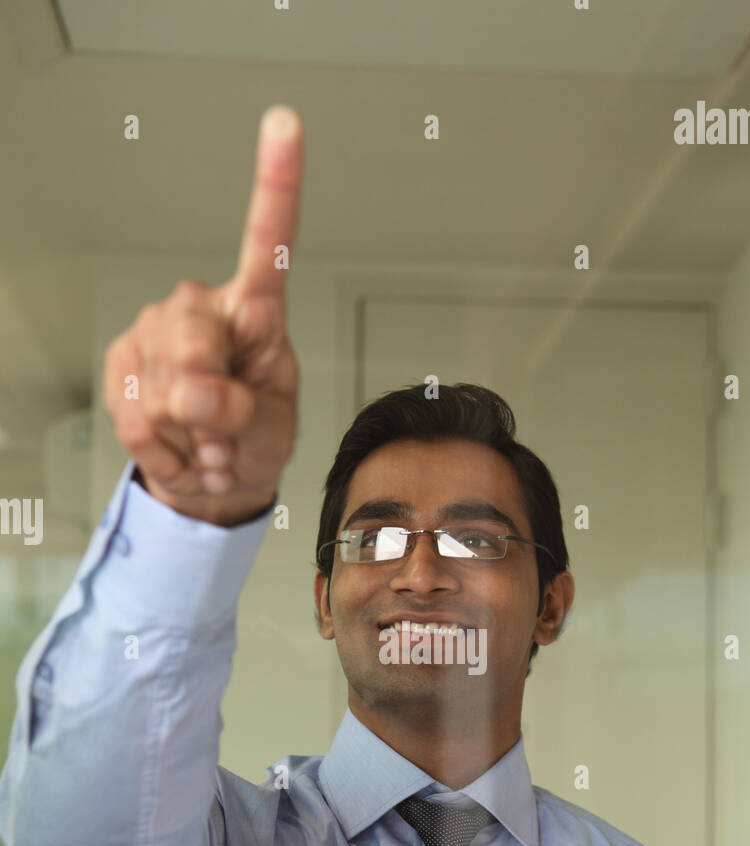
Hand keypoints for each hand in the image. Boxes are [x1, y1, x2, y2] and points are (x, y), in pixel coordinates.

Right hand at [102, 106, 303, 524]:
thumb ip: (245, 412)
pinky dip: (164, 449)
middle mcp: (201, 309)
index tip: (285, 123)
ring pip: (163, 396)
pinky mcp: (121, 362)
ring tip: (210, 440)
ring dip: (191, 437)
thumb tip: (196, 392)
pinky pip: (135, 419)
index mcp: (255, 310)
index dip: (276, 183)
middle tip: (228, 435)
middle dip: (209, 406)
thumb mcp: (273, 433)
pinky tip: (182, 444)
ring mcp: (155, 332)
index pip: (267, 242)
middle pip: (192, 347)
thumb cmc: (256, 439)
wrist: (214, 476)